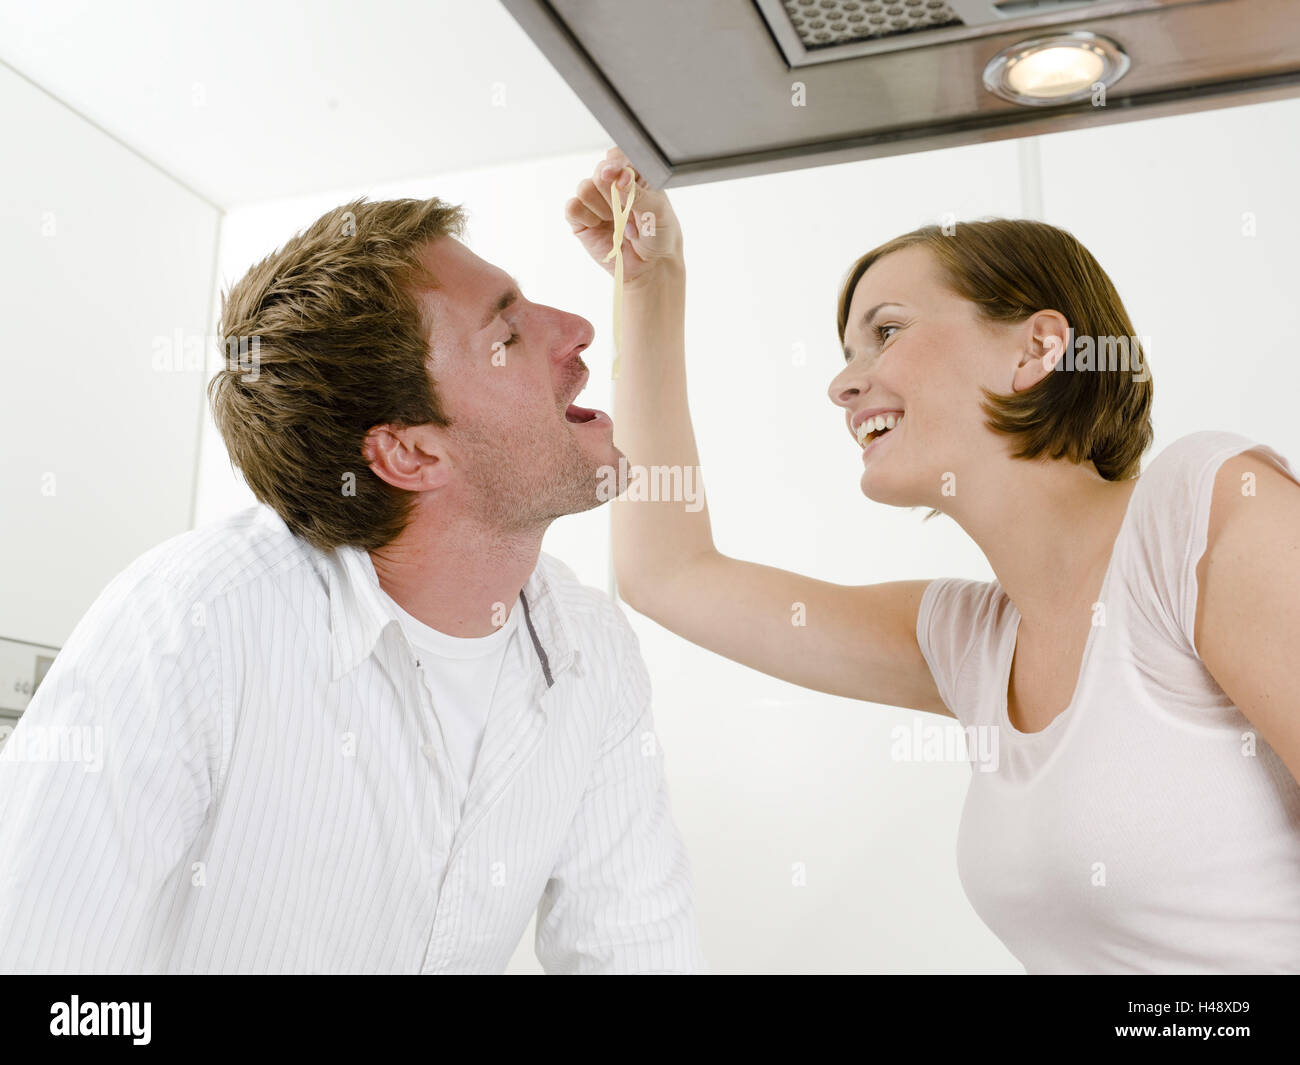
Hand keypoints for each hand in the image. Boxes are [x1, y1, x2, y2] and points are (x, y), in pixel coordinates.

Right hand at [565, 146, 682, 289]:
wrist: (651, 266)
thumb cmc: (659, 234)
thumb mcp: (658, 210)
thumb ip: (637, 191)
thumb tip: (617, 176)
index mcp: (632, 173)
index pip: (617, 155)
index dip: (618, 166)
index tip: (626, 181)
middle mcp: (611, 183)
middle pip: (599, 170)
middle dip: (613, 193)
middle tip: (628, 212)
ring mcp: (595, 201)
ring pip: (584, 188)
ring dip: (602, 207)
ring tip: (617, 222)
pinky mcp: (581, 219)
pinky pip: (573, 207)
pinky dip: (586, 217)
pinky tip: (600, 226)